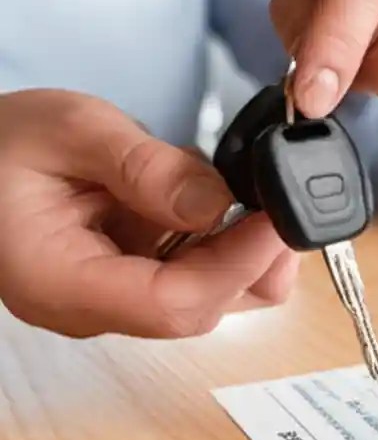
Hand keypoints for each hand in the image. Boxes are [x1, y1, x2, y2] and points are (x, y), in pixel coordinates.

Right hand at [0, 90, 298, 338]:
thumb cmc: (1, 143)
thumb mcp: (70, 129)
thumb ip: (143, 167)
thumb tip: (218, 203)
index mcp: (58, 282)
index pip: (170, 304)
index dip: (237, 267)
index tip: (279, 221)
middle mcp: (89, 310)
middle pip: (197, 309)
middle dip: (253, 259)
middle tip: (288, 201)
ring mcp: (113, 302)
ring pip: (206, 300)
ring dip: (246, 252)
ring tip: (261, 194)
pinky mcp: (132, 285)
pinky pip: (194, 279)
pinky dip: (226, 243)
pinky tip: (232, 202)